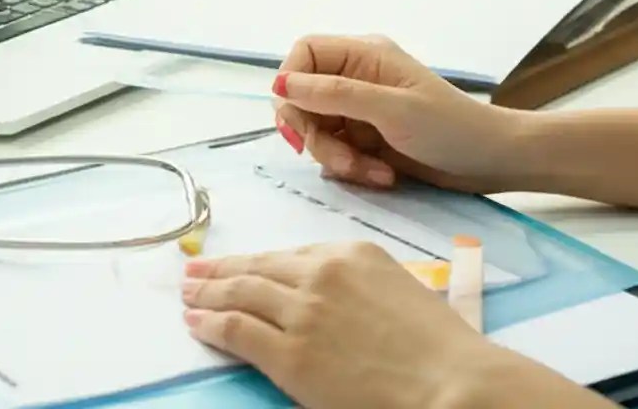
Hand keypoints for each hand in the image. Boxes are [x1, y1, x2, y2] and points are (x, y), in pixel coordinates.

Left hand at [180, 242, 498, 408]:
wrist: (450, 384)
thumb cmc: (439, 346)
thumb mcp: (399, 291)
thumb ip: (357, 285)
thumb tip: (325, 298)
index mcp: (353, 254)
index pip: (289, 256)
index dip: (256, 261)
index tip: (236, 264)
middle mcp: (321, 274)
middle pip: (257, 268)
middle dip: (221, 270)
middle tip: (194, 272)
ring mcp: (302, 313)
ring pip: (239, 294)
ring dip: (207, 294)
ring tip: (188, 295)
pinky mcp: (289, 353)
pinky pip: (236, 330)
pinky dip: (210, 324)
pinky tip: (196, 324)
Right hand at [271, 35, 526, 192]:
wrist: (491, 161)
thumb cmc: (450, 128)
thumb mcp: (391, 109)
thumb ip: (335, 95)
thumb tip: (281, 85)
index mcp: (364, 55)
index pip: (304, 55)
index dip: (291, 84)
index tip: (297, 121)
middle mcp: (356, 78)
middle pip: (303, 99)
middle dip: (315, 135)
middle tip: (339, 159)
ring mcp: (359, 110)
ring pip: (316, 132)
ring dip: (337, 158)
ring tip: (372, 171)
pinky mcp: (365, 140)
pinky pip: (335, 153)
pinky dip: (352, 168)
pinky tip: (381, 175)